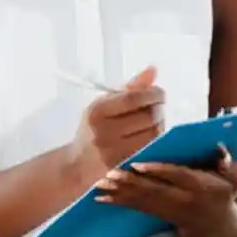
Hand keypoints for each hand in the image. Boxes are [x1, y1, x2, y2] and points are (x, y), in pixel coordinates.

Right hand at [66, 66, 165, 184]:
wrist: (77, 164)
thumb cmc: (93, 130)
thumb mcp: (104, 105)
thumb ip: (130, 88)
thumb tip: (153, 70)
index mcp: (98, 111)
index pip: (133, 98)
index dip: (153, 93)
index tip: (158, 93)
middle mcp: (104, 131)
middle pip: (147, 116)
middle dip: (159, 109)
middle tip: (158, 107)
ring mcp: (113, 151)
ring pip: (153, 134)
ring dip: (159, 125)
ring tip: (153, 122)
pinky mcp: (122, 166)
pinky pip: (149, 150)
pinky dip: (155, 141)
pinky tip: (150, 136)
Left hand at [94, 145, 236, 236]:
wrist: (221, 230)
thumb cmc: (226, 194)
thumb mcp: (235, 178)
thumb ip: (229, 163)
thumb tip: (219, 147)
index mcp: (202, 187)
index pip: (178, 177)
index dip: (159, 171)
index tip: (138, 165)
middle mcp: (184, 200)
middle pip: (154, 191)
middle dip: (130, 184)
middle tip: (109, 176)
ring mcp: (171, 211)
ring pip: (143, 202)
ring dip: (120, 194)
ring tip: (100, 185)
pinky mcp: (160, 217)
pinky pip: (138, 209)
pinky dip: (119, 203)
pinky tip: (101, 199)